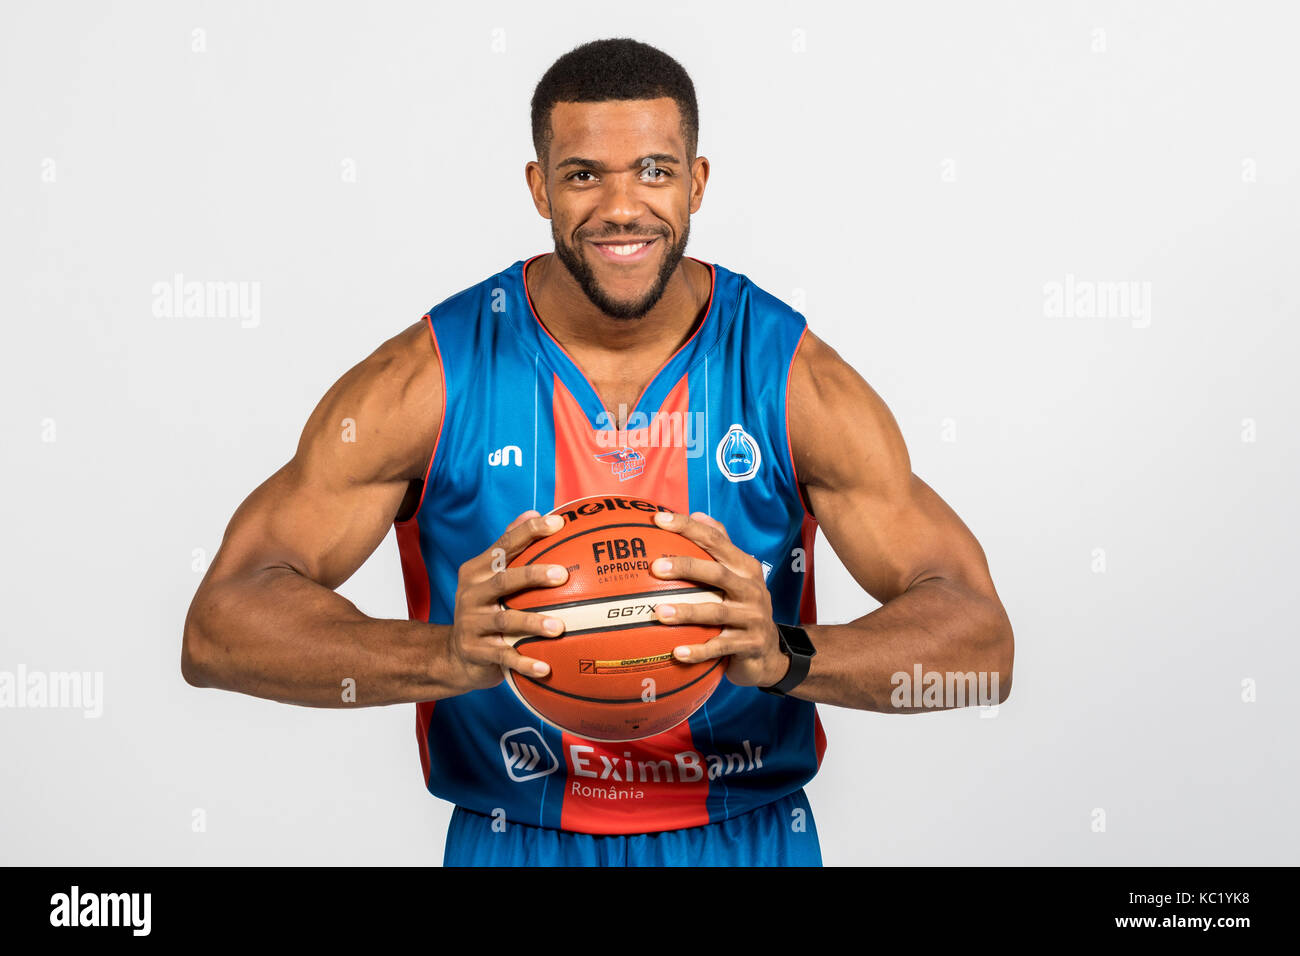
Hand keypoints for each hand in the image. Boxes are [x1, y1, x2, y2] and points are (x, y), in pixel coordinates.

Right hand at [443, 510, 568, 693]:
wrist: (456, 654)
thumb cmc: (484, 609)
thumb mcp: (491, 576)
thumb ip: (510, 546)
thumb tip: (535, 511)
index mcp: (477, 571)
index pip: (504, 545)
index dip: (529, 531)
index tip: (558, 523)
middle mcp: (471, 594)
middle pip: (504, 580)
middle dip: (533, 575)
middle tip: (562, 575)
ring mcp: (472, 623)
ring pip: (505, 621)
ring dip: (534, 623)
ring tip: (560, 627)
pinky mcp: (476, 651)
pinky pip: (504, 657)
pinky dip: (525, 662)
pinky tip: (546, 667)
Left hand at [649, 511, 789, 687]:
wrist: (771, 651)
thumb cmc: (744, 607)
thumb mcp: (739, 574)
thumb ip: (720, 545)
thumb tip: (695, 514)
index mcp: (745, 567)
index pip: (716, 540)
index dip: (688, 527)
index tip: (659, 520)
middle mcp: (751, 589)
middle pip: (717, 573)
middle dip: (686, 567)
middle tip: (656, 567)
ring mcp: (752, 618)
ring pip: (716, 613)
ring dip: (686, 612)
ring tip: (658, 612)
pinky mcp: (749, 645)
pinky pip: (719, 648)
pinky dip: (697, 651)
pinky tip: (675, 653)